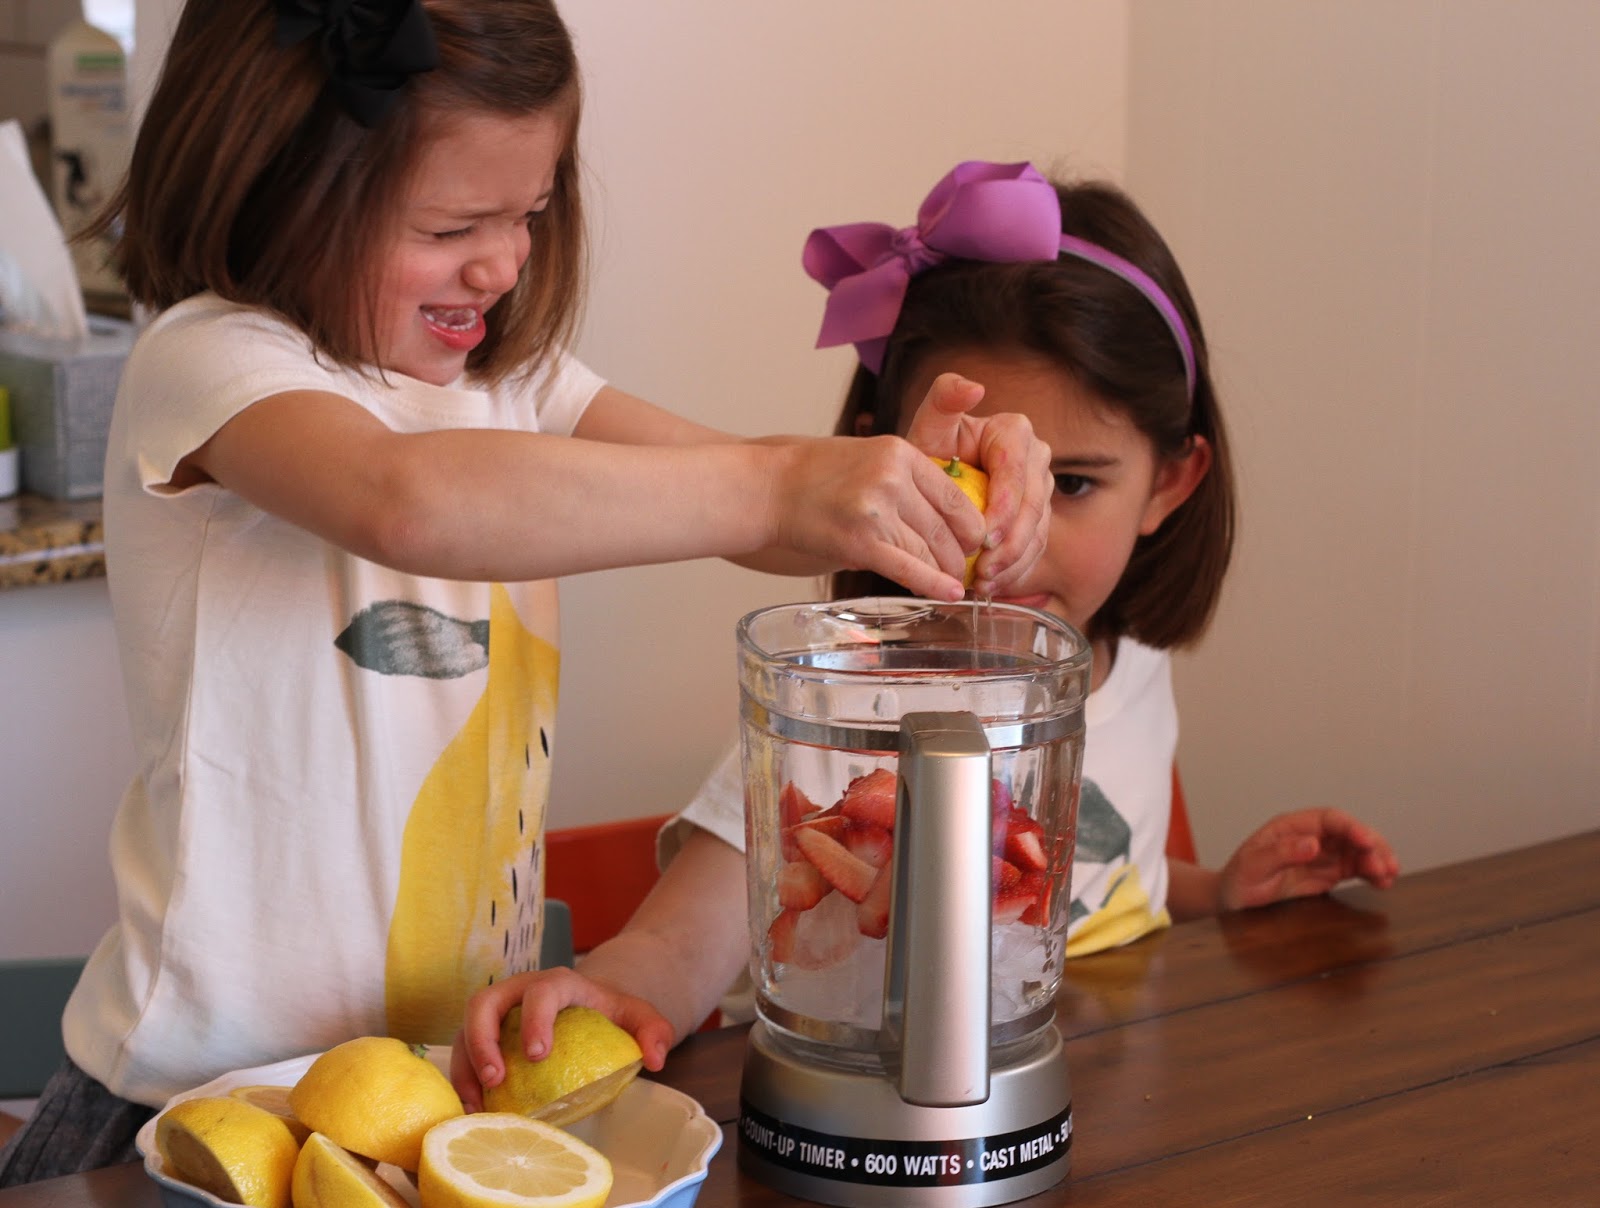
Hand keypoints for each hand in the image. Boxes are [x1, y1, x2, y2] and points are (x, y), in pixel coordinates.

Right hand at [450, 966, 673, 1111]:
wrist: (586, 1006)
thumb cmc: (607, 1012)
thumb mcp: (637, 1015)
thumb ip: (654, 1030)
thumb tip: (657, 1059)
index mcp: (557, 982)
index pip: (542, 991)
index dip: (535, 1019)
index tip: (538, 1055)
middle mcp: (518, 990)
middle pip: (486, 1001)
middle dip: (484, 1040)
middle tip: (496, 1080)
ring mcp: (497, 1011)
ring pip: (466, 1027)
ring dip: (466, 1065)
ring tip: (477, 1104)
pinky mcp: (484, 1032)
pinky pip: (463, 1050)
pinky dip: (463, 1079)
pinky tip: (474, 1110)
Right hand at [768, 429, 984, 601]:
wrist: (767, 487)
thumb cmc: (815, 476)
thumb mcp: (869, 457)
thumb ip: (907, 481)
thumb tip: (946, 521)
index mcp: (900, 452)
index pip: (954, 496)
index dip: (971, 526)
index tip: (974, 542)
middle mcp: (892, 477)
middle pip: (946, 528)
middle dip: (960, 556)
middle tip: (965, 571)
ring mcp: (876, 510)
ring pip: (930, 551)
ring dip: (945, 574)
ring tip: (952, 585)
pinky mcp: (860, 542)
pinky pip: (908, 569)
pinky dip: (933, 585)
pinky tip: (949, 594)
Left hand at [902, 373, 1053, 595]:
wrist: (928, 483)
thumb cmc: (928, 453)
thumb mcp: (929, 427)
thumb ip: (944, 400)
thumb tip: (973, 386)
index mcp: (1014, 432)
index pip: (1017, 472)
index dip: (1005, 507)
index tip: (983, 536)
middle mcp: (1036, 458)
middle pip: (1033, 506)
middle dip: (1010, 542)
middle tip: (984, 568)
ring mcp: (1040, 490)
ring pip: (1038, 530)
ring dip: (1013, 562)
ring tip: (984, 583)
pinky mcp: (1038, 517)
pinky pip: (1036, 547)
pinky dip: (1015, 570)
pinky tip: (993, 586)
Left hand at [1217, 809, 1400, 911]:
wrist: (1234, 898)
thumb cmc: (1239, 877)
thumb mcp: (1253, 865)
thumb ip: (1281, 853)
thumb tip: (1313, 844)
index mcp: (1292, 826)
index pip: (1329, 819)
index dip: (1351, 827)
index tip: (1366, 841)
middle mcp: (1311, 836)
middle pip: (1350, 833)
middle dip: (1371, 846)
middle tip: (1385, 866)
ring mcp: (1323, 854)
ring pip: (1358, 850)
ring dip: (1377, 860)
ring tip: (1389, 876)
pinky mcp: (1329, 872)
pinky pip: (1356, 868)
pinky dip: (1372, 874)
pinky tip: (1384, 883)